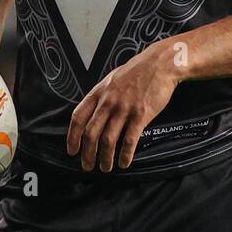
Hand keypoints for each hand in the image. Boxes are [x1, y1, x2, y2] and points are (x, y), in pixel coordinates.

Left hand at [66, 44, 180, 171]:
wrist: (159, 64)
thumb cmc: (136, 72)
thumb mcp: (111, 80)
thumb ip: (101, 96)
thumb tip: (92, 113)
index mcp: (98, 93)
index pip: (78, 118)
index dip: (73, 137)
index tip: (72, 150)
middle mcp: (108, 102)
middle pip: (91, 133)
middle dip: (87, 153)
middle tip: (87, 166)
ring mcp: (124, 109)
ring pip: (108, 140)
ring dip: (105, 158)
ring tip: (105, 167)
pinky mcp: (140, 115)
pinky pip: (129, 140)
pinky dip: (125, 154)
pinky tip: (124, 162)